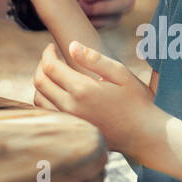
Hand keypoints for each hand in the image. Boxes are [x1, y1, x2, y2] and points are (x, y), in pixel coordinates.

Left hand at [32, 41, 159, 159]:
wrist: (143, 135)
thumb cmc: (136, 101)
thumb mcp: (121, 74)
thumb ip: (94, 59)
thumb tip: (71, 45)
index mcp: (82, 89)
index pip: (50, 67)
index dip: (47, 53)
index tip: (51, 47)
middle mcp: (71, 107)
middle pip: (40, 82)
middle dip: (41, 65)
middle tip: (50, 57)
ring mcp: (69, 121)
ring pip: (39, 99)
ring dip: (40, 82)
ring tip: (51, 73)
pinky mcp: (71, 131)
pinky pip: (46, 113)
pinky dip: (43, 99)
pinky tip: (54, 91)